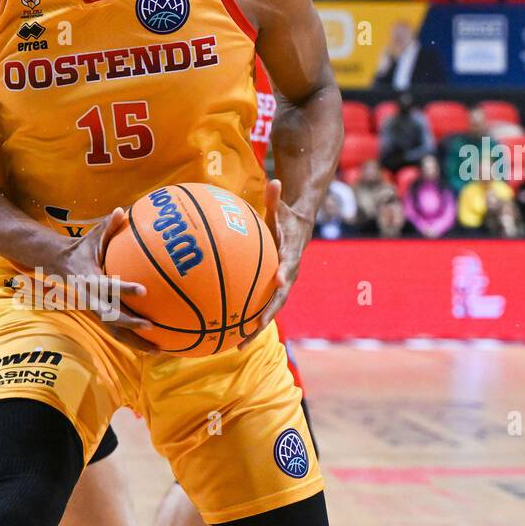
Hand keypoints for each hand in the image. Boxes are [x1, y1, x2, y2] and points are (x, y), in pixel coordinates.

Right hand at [56, 209, 158, 351]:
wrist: (60, 265)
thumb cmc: (83, 247)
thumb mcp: (92, 235)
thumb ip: (108, 226)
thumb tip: (122, 211)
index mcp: (90, 279)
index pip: (108, 286)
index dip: (124, 289)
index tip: (144, 291)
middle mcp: (91, 298)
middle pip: (110, 316)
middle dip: (130, 323)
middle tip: (151, 326)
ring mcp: (95, 309)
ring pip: (114, 331)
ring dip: (135, 341)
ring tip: (158, 349)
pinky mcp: (101, 315)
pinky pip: (118, 331)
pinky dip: (134, 341)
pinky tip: (154, 346)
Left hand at [240, 178, 312, 346]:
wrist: (298, 232)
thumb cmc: (285, 220)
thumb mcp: (281, 209)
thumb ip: (276, 198)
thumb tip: (276, 179)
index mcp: (290, 258)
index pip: (288, 267)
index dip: (283, 274)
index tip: (277, 282)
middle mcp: (287, 278)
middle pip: (278, 301)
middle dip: (266, 317)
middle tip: (254, 329)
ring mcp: (279, 288)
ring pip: (267, 312)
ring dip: (253, 330)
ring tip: (236, 346)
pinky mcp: (270, 293)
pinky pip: (257, 309)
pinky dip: (245, 322)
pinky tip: (225, 333)